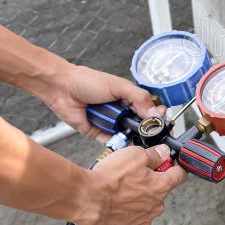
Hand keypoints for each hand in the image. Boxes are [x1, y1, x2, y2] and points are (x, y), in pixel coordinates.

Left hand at [42, 64, 165, 141]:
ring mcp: (112, 124)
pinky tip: (120, 140)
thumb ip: (139, 98)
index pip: (150, 110)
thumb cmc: (88, 81)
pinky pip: (113, 142)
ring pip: (128, 135)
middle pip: (142, 126)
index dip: (157, 117)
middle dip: (145, 129)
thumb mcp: (119, 86)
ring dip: (130, 136)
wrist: (62, 88)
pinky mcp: (99, 134)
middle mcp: (123, 112)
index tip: (162, 122)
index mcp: (130, 98)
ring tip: (131, 133)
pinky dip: (117, 143)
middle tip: (149, 131)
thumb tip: (155, 112)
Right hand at [76, 144, 186, 224]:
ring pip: (146, 209)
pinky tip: (115, 208)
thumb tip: (163, 152)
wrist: (86, 199)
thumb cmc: (109, 178)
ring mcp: (142, 222)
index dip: (173, 168)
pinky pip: (132, 224)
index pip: (179, 176)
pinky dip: (126, 217)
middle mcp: (156, 206)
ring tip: (119, 193)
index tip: (168, 166)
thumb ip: (154, 154)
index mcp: (161, 186)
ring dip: (137, 202)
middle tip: (132, 178)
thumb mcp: (135, 155)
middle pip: (160, 193)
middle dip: (150, 185)